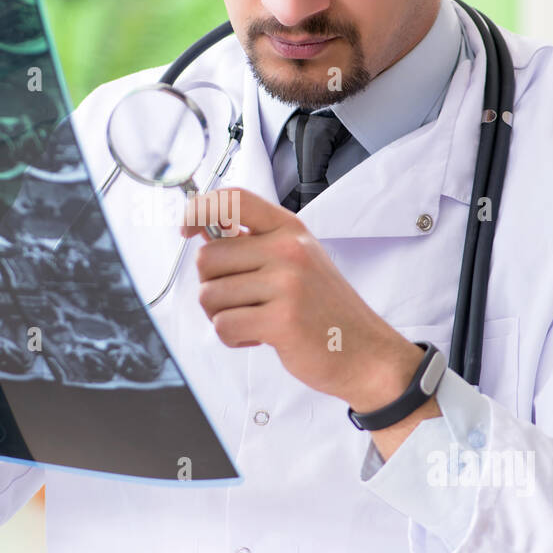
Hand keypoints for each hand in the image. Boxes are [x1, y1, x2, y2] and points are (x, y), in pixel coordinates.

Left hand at [180, 187, 427, 412]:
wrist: (365, 353)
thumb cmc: (324, 310)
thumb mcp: (297, 260)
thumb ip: (254, 244)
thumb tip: (200, 232)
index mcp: (289, 229)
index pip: (231, 199)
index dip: (198, 210)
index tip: (186, 231)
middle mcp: (288, 249)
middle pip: (207, 258)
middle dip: (212, 287)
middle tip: (242, 301)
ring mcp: (287, 284)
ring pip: (210, 295)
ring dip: (223, 316)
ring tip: (257, 319)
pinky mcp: (282, 320)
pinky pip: (223, 326)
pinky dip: (233, 338)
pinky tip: (261, 337)